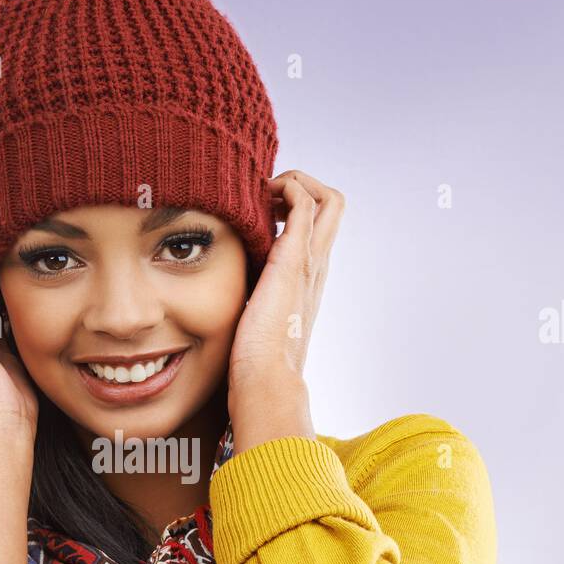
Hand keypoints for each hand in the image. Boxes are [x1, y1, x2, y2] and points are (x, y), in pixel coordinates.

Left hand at [228, 170, 343, 392]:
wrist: (265, 379)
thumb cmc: (255, 361)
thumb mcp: (255, 318)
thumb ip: (251, 297)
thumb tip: (229, 293)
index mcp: (308, 279)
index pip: (319, 226)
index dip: (295, 206)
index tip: (262, 212)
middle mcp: (317, 266)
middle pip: (334, 205)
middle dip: (301, 185)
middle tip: (265, 197)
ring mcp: (309, 261)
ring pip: (328, 198)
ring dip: (294, 184)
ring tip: (262, 198)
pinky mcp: (293, 258)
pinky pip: (304, 202)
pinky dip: (286, 189)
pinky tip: (255, 206)